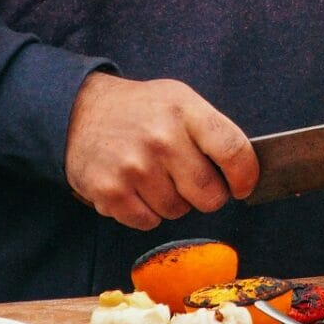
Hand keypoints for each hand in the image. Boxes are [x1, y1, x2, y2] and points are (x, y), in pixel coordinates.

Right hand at [64, 73, 258, 230]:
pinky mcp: (110, 192)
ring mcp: (134, 167)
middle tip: (191, 180)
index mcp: (185, 111)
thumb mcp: (180, 101)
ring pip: (178, 211)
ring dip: (173, 202)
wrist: (79, 112)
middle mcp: (161, 139)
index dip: (245, 176)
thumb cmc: (141, 110)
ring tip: (155, 176)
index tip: (241, 185)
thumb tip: (244, 174)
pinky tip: (136, 188)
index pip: (233, 151)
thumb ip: (213, 132)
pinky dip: (146, 212)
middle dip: (207, 195)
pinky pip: (149, 222)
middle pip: (210, 195)